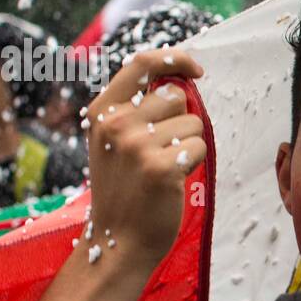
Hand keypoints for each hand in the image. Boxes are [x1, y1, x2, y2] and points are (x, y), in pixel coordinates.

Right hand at [82, 49, 205, 269]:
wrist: (118, 240)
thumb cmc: (125, 190)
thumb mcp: (114, 142)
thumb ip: (137, 110)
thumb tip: (180, 83)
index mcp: (102, 111)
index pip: (141, 64)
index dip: (174, 59)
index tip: (196, 69)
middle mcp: (116, 123)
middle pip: (177, 95)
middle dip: (182, 119)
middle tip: (164, 151)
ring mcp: (136, 145)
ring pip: (193, 122)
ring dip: (190, 144)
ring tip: (165, 168)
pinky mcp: (160, 167)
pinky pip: (199, 146)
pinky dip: (195, 162)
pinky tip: (173, 180)